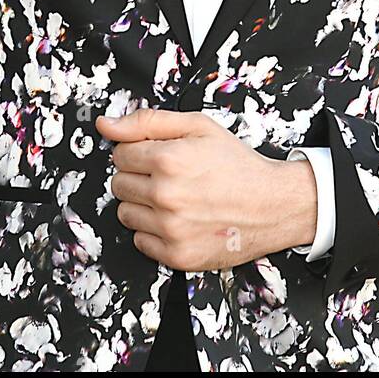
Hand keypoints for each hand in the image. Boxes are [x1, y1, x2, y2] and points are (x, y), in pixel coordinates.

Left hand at [95, 108, 317, 271]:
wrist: (273, 204)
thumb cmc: (237, 164)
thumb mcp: (197, 126)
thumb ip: (147, 122)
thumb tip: (105, 125)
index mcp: (168, 160)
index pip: (119, 154)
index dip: (137, 152)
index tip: (158, 155)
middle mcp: (166, 196)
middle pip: (119, 184)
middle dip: (138, 177)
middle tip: (170, 176)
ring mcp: (170, 229)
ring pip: (125, 214)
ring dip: (143, 205)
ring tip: (174, 198)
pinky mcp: (176, 255)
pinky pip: (140, 241)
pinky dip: (153, 231)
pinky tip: (178, 219)